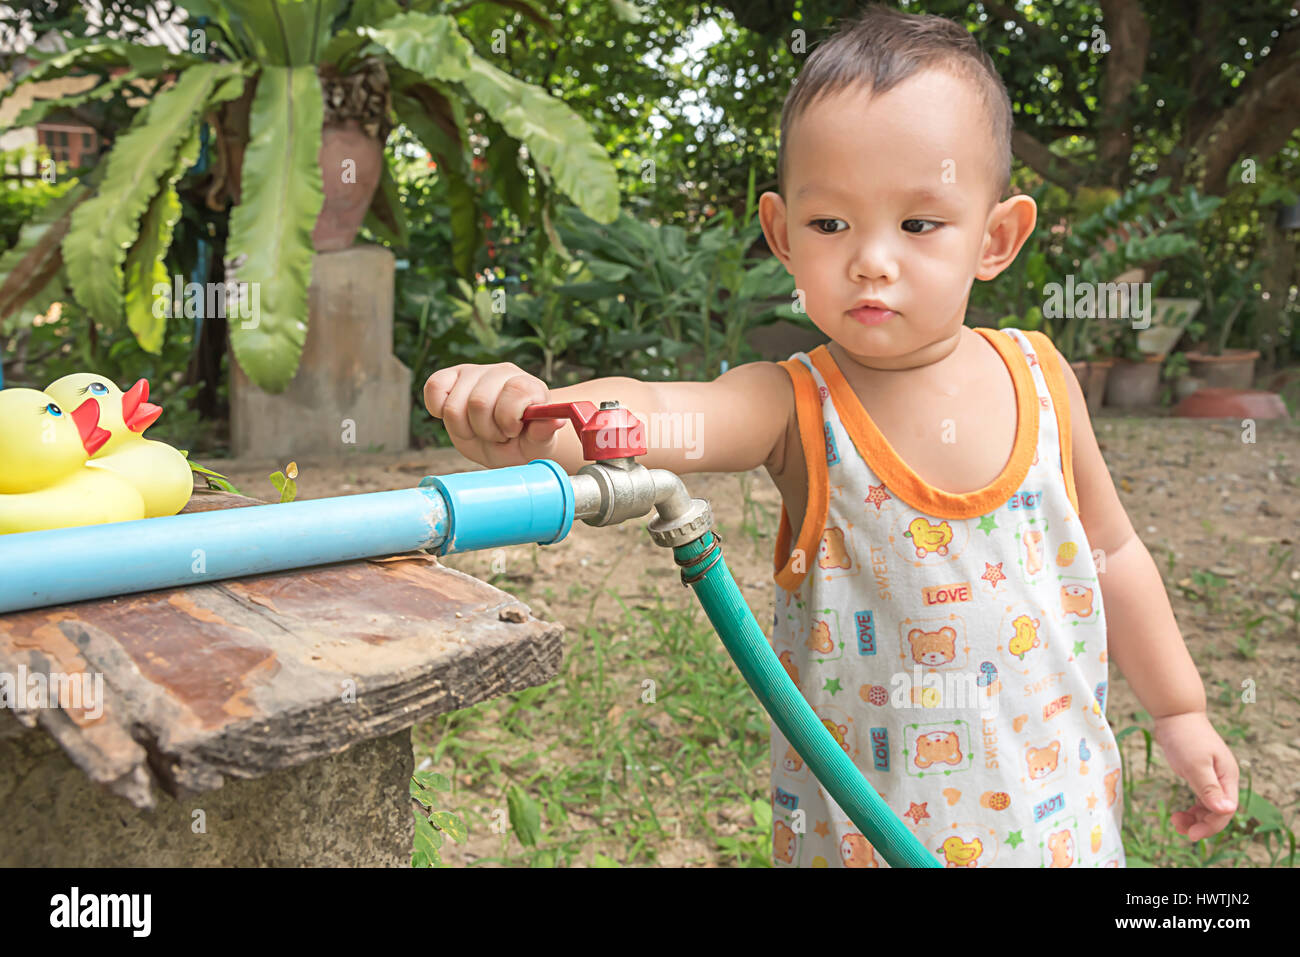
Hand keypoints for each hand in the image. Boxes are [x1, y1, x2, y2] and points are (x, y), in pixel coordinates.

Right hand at [423, 363, 565, 468]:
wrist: (505, 443)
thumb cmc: (523, 443)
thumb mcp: (537, 445)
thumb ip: (543, 433)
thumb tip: (556, 421)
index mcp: (529, 385)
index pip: (516, 390)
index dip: (508, 419)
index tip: (512, 432)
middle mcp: (503, 372)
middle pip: (479, 402)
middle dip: (486, 430)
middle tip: (497, 436)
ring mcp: (475, 372)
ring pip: (454, 404)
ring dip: (464, 429)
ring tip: (479, 431)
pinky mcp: (451, 377)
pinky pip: (434, 386)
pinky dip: (438, 409)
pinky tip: (457, 419)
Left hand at [1153, 710, 1238, 840]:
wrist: (1176, 714)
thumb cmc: (1186, 737)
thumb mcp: (1195, 764)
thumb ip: (1209, 788)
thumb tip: (1226, 811)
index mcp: (1227, 777)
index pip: (1226, 810)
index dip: (1211, 825)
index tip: (1191, 834)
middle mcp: (1223, 779)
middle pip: (1218, 811)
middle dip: (1201, 823)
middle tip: (1179, 830)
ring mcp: (1212, 777)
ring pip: (1208, 806)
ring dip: (1195, 818)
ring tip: (1175, 823)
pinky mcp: (1199, 774)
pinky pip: (1200, 798)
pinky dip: (1191, 808)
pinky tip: (1179, 813)